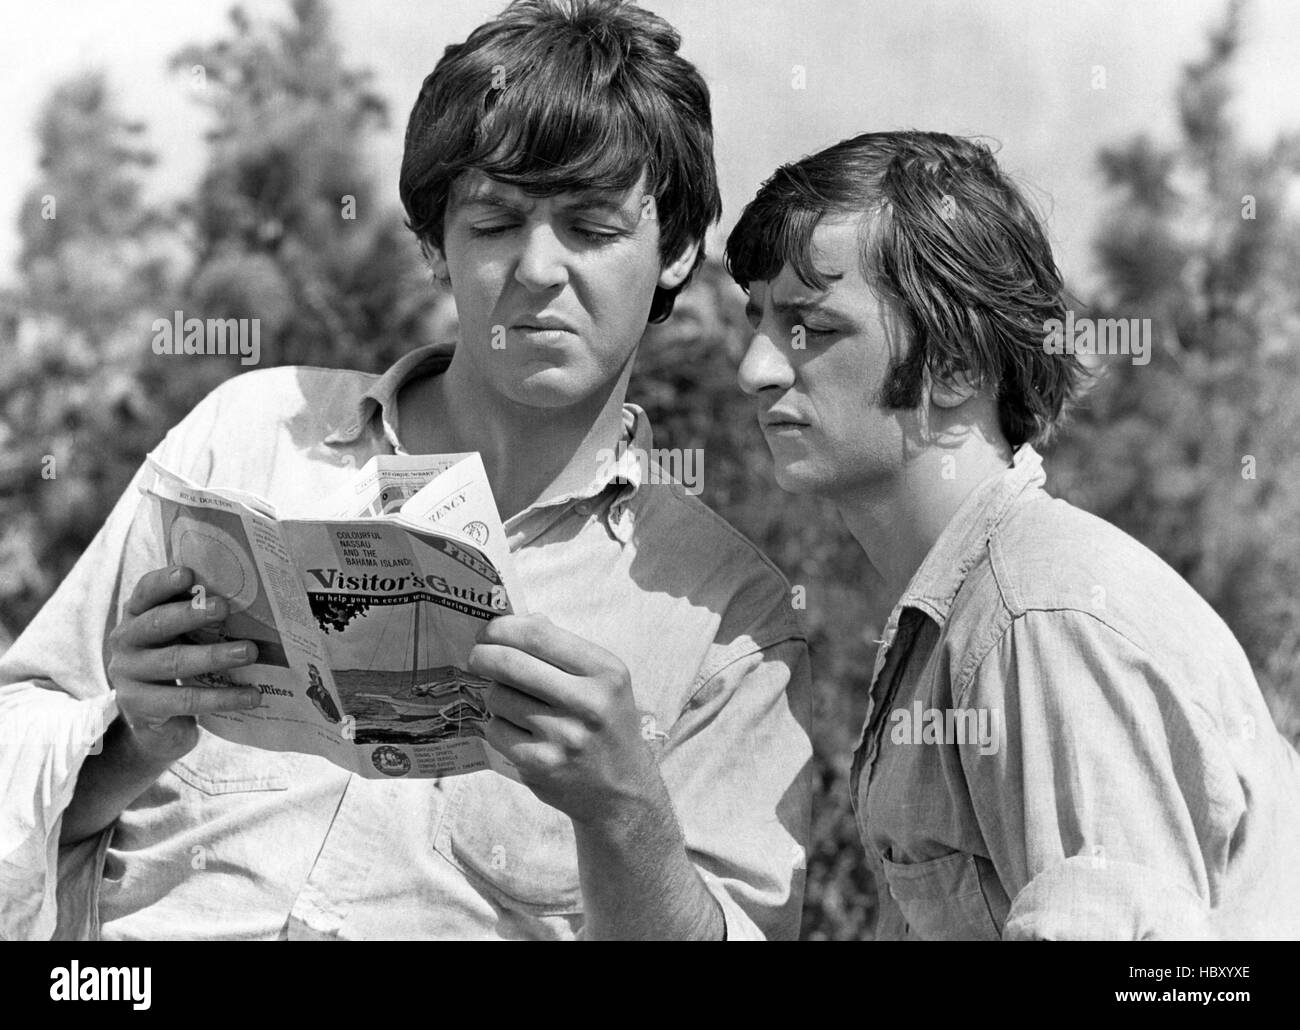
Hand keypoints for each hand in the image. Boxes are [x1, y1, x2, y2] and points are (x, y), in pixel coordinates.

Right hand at [106, 565, 261, 763]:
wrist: (155, 725)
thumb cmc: (175, 665)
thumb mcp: (179, 637)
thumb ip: (198, 617)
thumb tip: (247, 597)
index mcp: (136, 616)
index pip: (146, 592)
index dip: (164, 582)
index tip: (187, 573)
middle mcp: (126, 642)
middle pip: (157, 623)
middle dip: (191, 614)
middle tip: (224, 607)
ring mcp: (129, 676)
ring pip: (174, 662)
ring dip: (214, 655)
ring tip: (249, 652)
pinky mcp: (141, 708)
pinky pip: (185, 700)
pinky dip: (222, 697)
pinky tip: (252, 695)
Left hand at [468, 613, 655, 825]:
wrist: (621, 789)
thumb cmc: (606, 723)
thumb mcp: (604, 680)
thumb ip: (563, 648)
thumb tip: (516, 620)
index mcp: (605, 673)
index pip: (539, 635)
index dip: (503, 627)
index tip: (489, 631)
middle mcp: (587, 703)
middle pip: (510, 663)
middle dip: (482, 654)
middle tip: (477, 656)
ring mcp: (563, 736)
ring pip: (497, 696)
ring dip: (495, 693)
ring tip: (512, 701)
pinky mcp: (540, 764)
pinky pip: (495, 729)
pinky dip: (496, 724)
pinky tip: (516, 729)